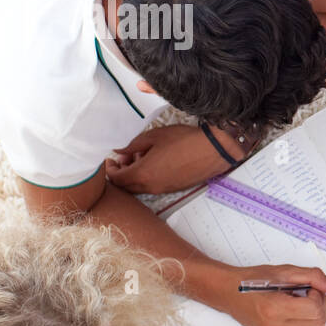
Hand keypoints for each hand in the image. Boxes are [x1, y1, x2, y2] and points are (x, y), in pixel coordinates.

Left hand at [105, 125, 229, 193]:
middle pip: (126, 187)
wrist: (215, 150)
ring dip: (135, 176)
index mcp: (143, 173)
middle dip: (121, 173)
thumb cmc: (186, 140)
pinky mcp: (174, 188)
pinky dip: (147, 178)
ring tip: (142, 158)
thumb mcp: (155, 136)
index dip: (110, 169)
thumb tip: (120, 150)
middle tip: (125, 158)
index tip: (112, 159)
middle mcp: (151, 186)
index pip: (116, 178)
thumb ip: (133, 145)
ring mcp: (163, 189)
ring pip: (139, 188)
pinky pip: (153, 187)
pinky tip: (156, 163)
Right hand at [227, 264, 325, 325]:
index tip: (308, 287)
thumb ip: (312, 277)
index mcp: (275, 309)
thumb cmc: (253, 281)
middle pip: (319, 322)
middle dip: (318, 305)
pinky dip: (306, 323)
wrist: (230, 293)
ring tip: (298, 302)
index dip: (318, 294)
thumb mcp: (284, 271)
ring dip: (314, 315)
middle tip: (305, 293)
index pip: (315, 309)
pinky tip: (293, 312)